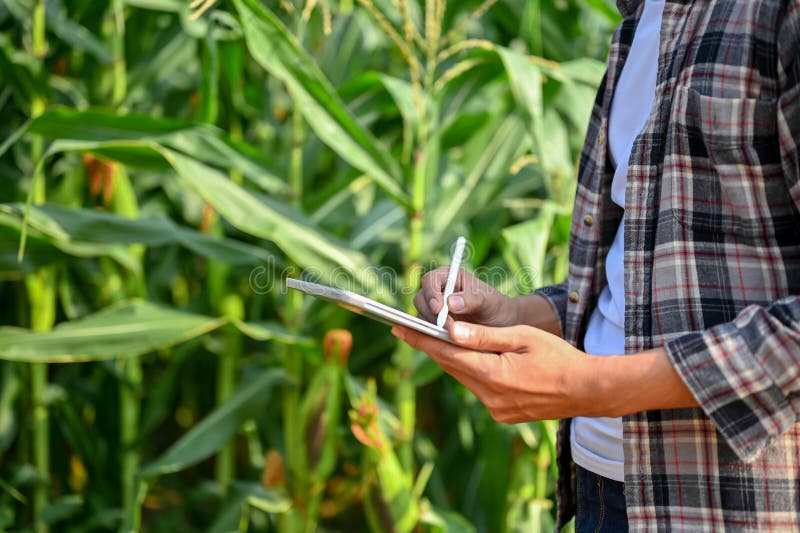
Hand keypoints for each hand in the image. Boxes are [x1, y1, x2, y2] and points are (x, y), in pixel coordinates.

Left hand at [391, 321, 594, 421]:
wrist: (587, 391)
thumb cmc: (558, 357)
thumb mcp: (521, 337)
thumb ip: (484, 336)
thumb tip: (450, 330)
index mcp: (494, 375)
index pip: (447, 354)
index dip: (420, 340)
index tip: (398, 327)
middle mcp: (490, 397)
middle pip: (452, 367)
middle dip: (432, 347)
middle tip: (410, 328)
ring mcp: (496, 409)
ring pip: (464, 378)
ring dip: (453, 360)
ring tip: (439, 340)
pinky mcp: (503, 415)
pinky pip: (479, 389)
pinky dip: (472, 372)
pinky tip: (472, 360)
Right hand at [414, 267, 518, 327]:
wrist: (502, 326)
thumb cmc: (496, 307)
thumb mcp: (488, 301)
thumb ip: (471, 299)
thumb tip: (450, 302)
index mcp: (449, 277)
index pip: (430, 280)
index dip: (431, 292)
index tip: (439, 308)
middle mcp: (438, 292)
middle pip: (421, 299)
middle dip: (431, 314)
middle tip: (447, 327)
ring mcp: (434, 311)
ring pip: (421, 317)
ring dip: (432, 327)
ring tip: (451, 336)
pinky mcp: (434, 327)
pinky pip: (425, 331)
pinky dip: (432, 336)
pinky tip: (446, 342)